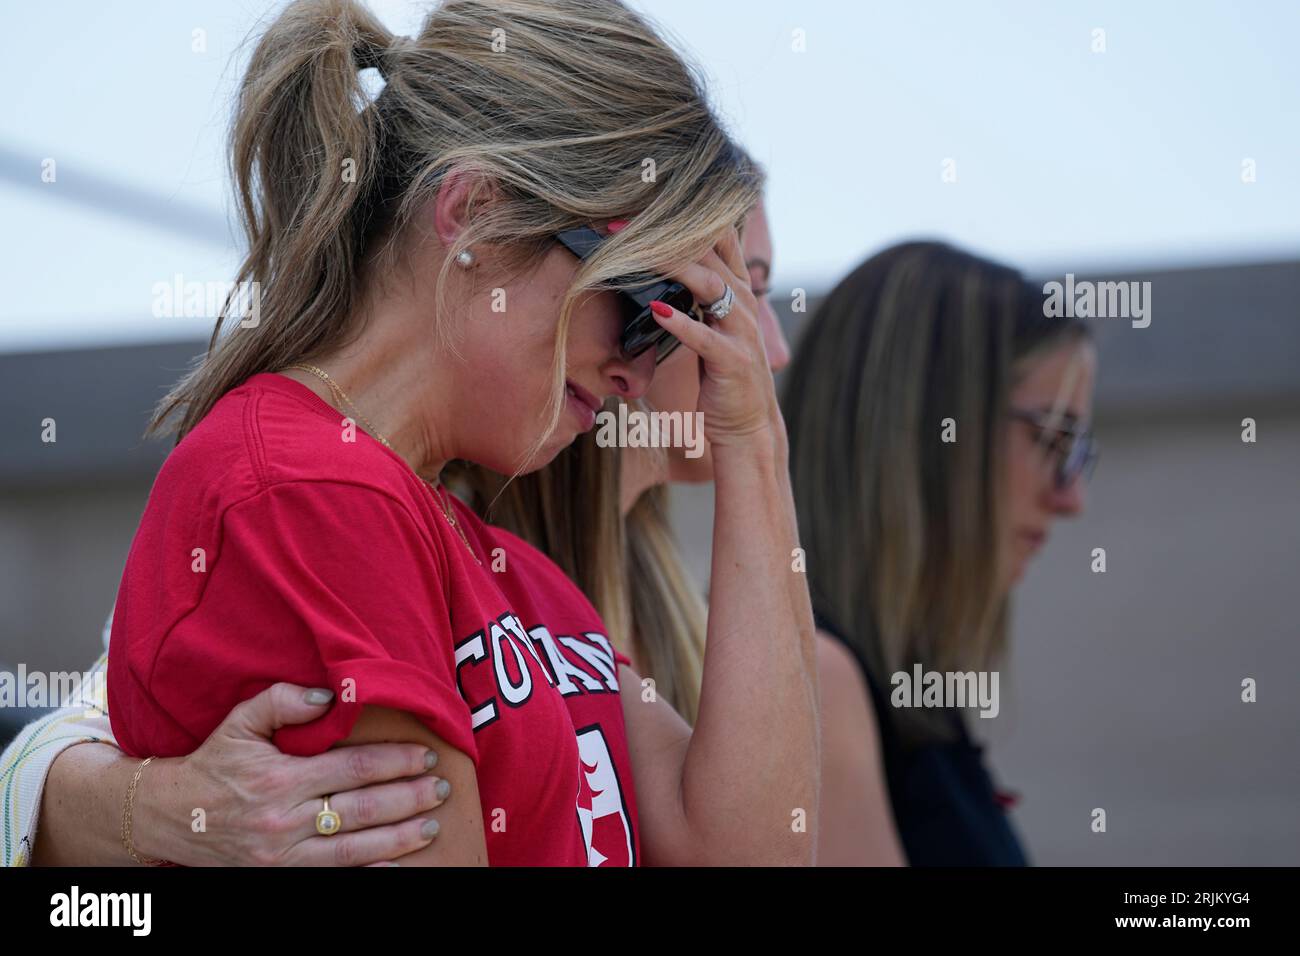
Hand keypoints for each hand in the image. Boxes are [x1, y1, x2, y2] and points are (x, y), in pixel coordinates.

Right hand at [135, 683, 449, 865]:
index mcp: (278, 778)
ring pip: (354, 847)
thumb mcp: (240, 722)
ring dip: (399, 837)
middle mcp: (283, 819)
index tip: (425, 754)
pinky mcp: (280, 876)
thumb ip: (282, 701)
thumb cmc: (213, 763)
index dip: (393, 761)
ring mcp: (283, 854)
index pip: (351, 768)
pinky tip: (397, 865)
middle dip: (408, 798)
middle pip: (361, 808)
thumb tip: (329, 696)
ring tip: (432, 824)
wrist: (171, 818)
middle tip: (442, 788)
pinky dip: (368, 871)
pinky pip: (332, 876)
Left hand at [652, 227, 781, 451]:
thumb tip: (659, 273)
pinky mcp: (733, 361)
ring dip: (671, 266)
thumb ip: (696, 299)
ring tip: (635, 253)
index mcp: (737, 292)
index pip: (715, 240)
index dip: (680, 220)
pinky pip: (705, 337)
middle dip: (665, 235)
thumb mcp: (712, 328)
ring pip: (708, 285)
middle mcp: (743, 304)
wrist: (748, 427)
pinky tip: (656, 309)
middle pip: (707, 254)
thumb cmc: (723, 376)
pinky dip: (680, 323)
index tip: (636, 209)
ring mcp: (741, 331)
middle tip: (620, 223)